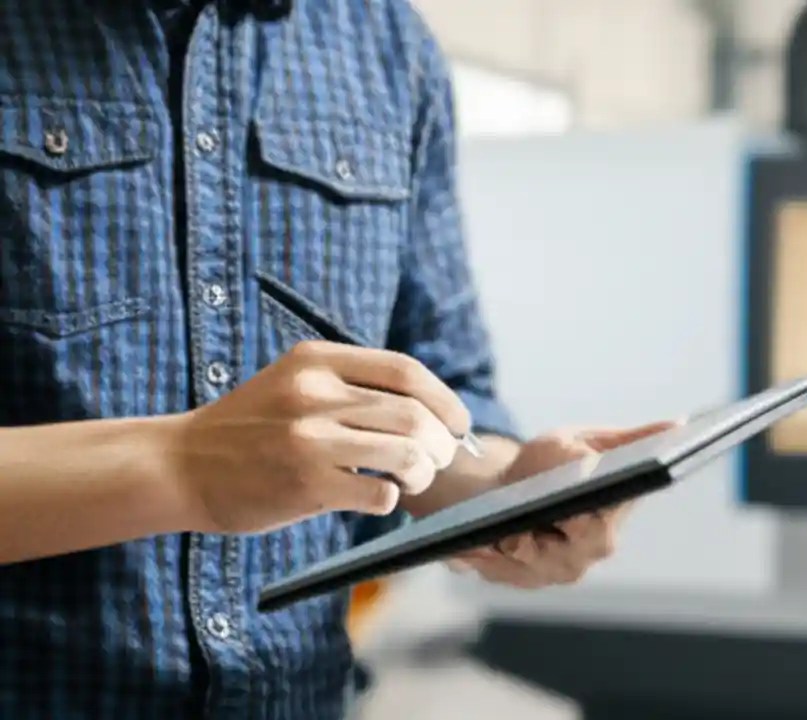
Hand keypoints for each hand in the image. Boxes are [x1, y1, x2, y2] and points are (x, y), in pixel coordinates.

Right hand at [167, 340, 470, 533]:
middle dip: (440, 444)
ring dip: (422, 473)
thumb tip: (432, 412)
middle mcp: (314, 393)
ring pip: (406, 453)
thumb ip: (353, 387)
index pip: (406, 371)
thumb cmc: (250, 428)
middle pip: (414, 415)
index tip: (457, 423)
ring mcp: (309, 439)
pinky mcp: (305, 483)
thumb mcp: (296, 382)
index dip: (444, 399)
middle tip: (436, 461)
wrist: (181, 465)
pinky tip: (375, 499)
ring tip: (411, 481)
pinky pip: (380, 494)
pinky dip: (390, 500)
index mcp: (317, 359)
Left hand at [448, 420, 675, 587]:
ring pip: (524, 566)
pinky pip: (496, 571)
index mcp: (606, 523)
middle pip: (561, 558)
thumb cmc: (551, 462)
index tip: (567, 512)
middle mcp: (583, 557)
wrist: (506, 483)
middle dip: (536, 542)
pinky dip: (483, 557)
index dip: (584, 522)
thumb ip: (630, 440)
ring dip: (504, 550)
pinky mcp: (515, 579)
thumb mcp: (586, 442)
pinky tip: (466, 545)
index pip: (599, 529)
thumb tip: (681, 424)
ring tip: (486, 535)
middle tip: (514, 530)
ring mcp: (548, 573)